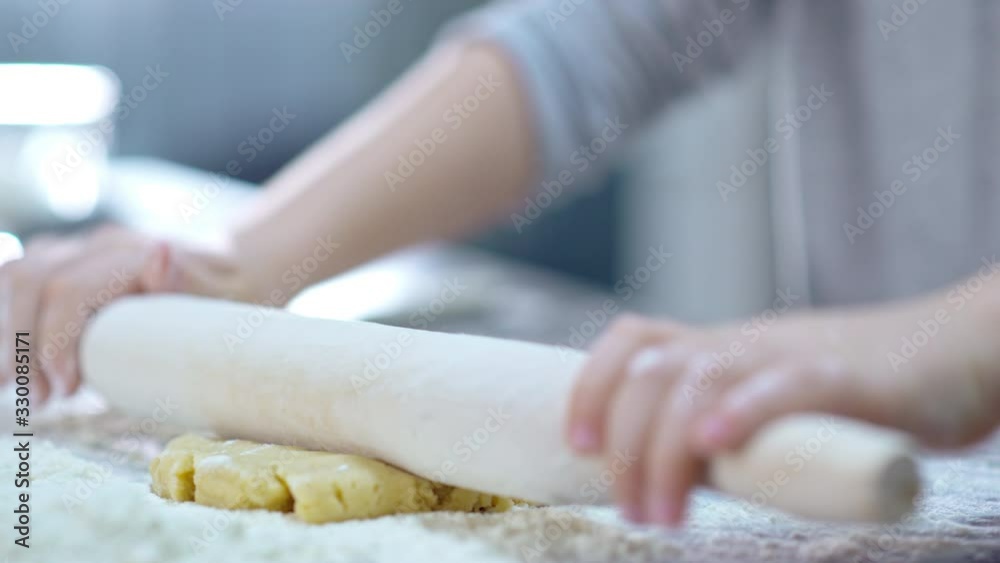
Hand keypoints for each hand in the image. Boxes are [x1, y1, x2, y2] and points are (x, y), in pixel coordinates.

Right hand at [0, 225, 249, 402]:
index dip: (55, 341)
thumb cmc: (220, 295)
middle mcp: (97, 243)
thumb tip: (162, 255)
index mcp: (130, 251)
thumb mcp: (214, 294)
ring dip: (9, 334)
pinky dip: (9, 319)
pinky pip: (18, 280)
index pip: (67, 289)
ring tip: (19, 387)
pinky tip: (10, 364)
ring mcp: (77, 249)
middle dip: (23, 345)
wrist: (226, 272)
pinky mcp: (63, 262)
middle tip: (43, 399)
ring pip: (16, 277)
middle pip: (30, 281)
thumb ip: (185, 279)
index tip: (64, 390)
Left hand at [565, 305, 999, 526]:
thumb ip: (716, 430)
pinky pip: (783, 386)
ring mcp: (789, 356)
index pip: (633, 342)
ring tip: (662, 513)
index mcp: (719, 350)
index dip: (591, 384)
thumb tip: (661, 475)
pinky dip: (742, 412)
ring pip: (700, 380)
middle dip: (625, 446)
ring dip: (666, 451)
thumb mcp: (765, 403)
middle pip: (653, 373)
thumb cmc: (855, 393)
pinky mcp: (845, 380)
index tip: (578, 443)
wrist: (953, 353)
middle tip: (633, 509)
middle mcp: (743, 345)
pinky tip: (716, 446)